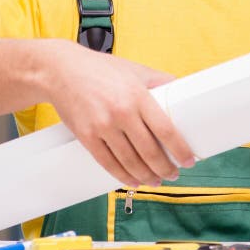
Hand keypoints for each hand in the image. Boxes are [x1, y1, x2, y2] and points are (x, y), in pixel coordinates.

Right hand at [44, 39, 194, 186]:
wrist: (61, 70)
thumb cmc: (100, 68)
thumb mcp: (133, 69)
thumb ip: (157, 79)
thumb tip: (179, 88)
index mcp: (137, 96)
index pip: (165, 130)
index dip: (179, 149)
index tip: (188, 160)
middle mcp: (121, 113)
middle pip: (149, 151)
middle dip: (165, 168)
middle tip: (173, 174)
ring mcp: (102, 127)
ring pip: (130, 162)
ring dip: (146, 176)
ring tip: (157, 181)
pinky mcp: (86, 137)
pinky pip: (108, 163)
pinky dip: (123, 176)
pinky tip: (133, 181)